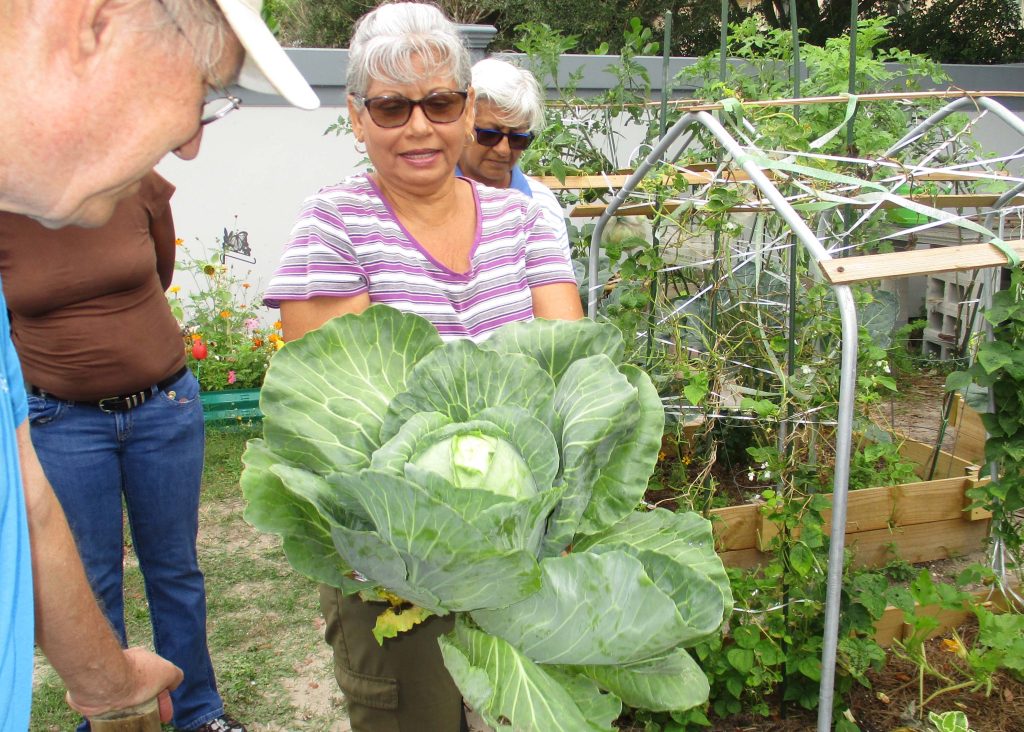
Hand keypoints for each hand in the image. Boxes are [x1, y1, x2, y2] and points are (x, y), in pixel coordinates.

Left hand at [65, 647, 182, 722]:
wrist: (105, 684)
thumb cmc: (139, 676)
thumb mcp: (168, 671)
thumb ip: (175, 675)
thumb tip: (172, 684)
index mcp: (143, 662)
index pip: (157, 680)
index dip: (164, 699)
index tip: (165, 716)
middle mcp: (126, 671)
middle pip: (141, 691)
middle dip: (148, 706)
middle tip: (152, 721)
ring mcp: (109, 684)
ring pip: (124, 701)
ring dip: (131, 712)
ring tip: (136, 725)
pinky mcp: (94, 698)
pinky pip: (107, 709)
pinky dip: (113, 717)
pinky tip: (119, 725)